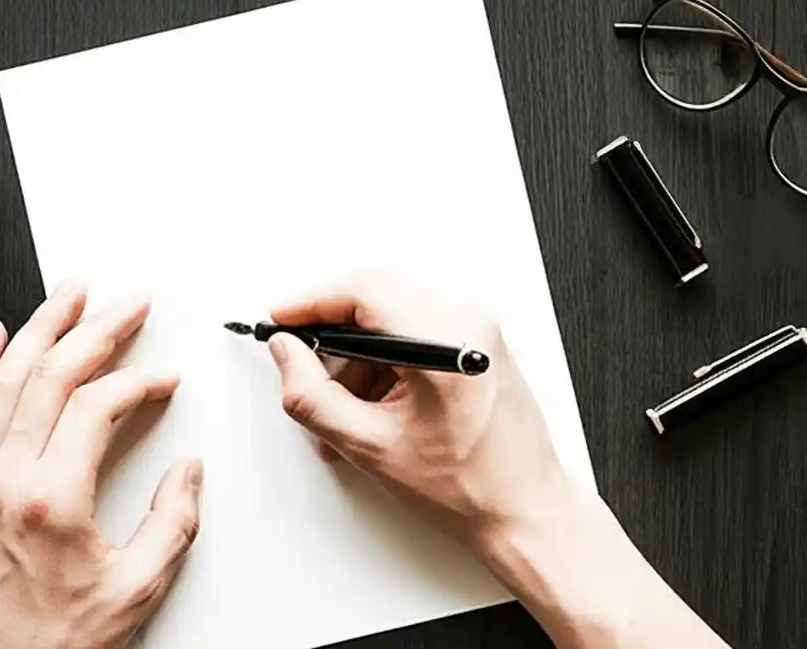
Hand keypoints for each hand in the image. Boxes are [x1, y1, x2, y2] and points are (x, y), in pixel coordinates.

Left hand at [0, 281, 202, 648]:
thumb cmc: (55, 643)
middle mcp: (4, 480)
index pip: (98, 407)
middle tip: (127, 302)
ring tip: (67, 294)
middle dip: (96, 329)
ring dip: (37, 328)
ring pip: (3, 382)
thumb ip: (172, 524)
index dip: (138, 383)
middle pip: (51, 377)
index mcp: (51, 499)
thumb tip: (188, 474)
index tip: (163, 381)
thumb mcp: (136, 589)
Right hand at [268, 273, 728, 648]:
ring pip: (392, 323)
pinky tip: (374, 411)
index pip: (364, 293)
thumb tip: (286, 355)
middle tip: (303, 370)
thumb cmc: (469, 489)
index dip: (312, 303)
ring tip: (344, 414)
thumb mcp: (370, 447)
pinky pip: (416, 339)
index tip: (281, 319)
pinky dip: (385, 367)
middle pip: (376, 303)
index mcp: (446, 342)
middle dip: (333, 340)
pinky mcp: (479, 348)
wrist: (525, 513)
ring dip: (358, 361)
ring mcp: (478, 333)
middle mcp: (468, 325)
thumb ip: (313, 397)